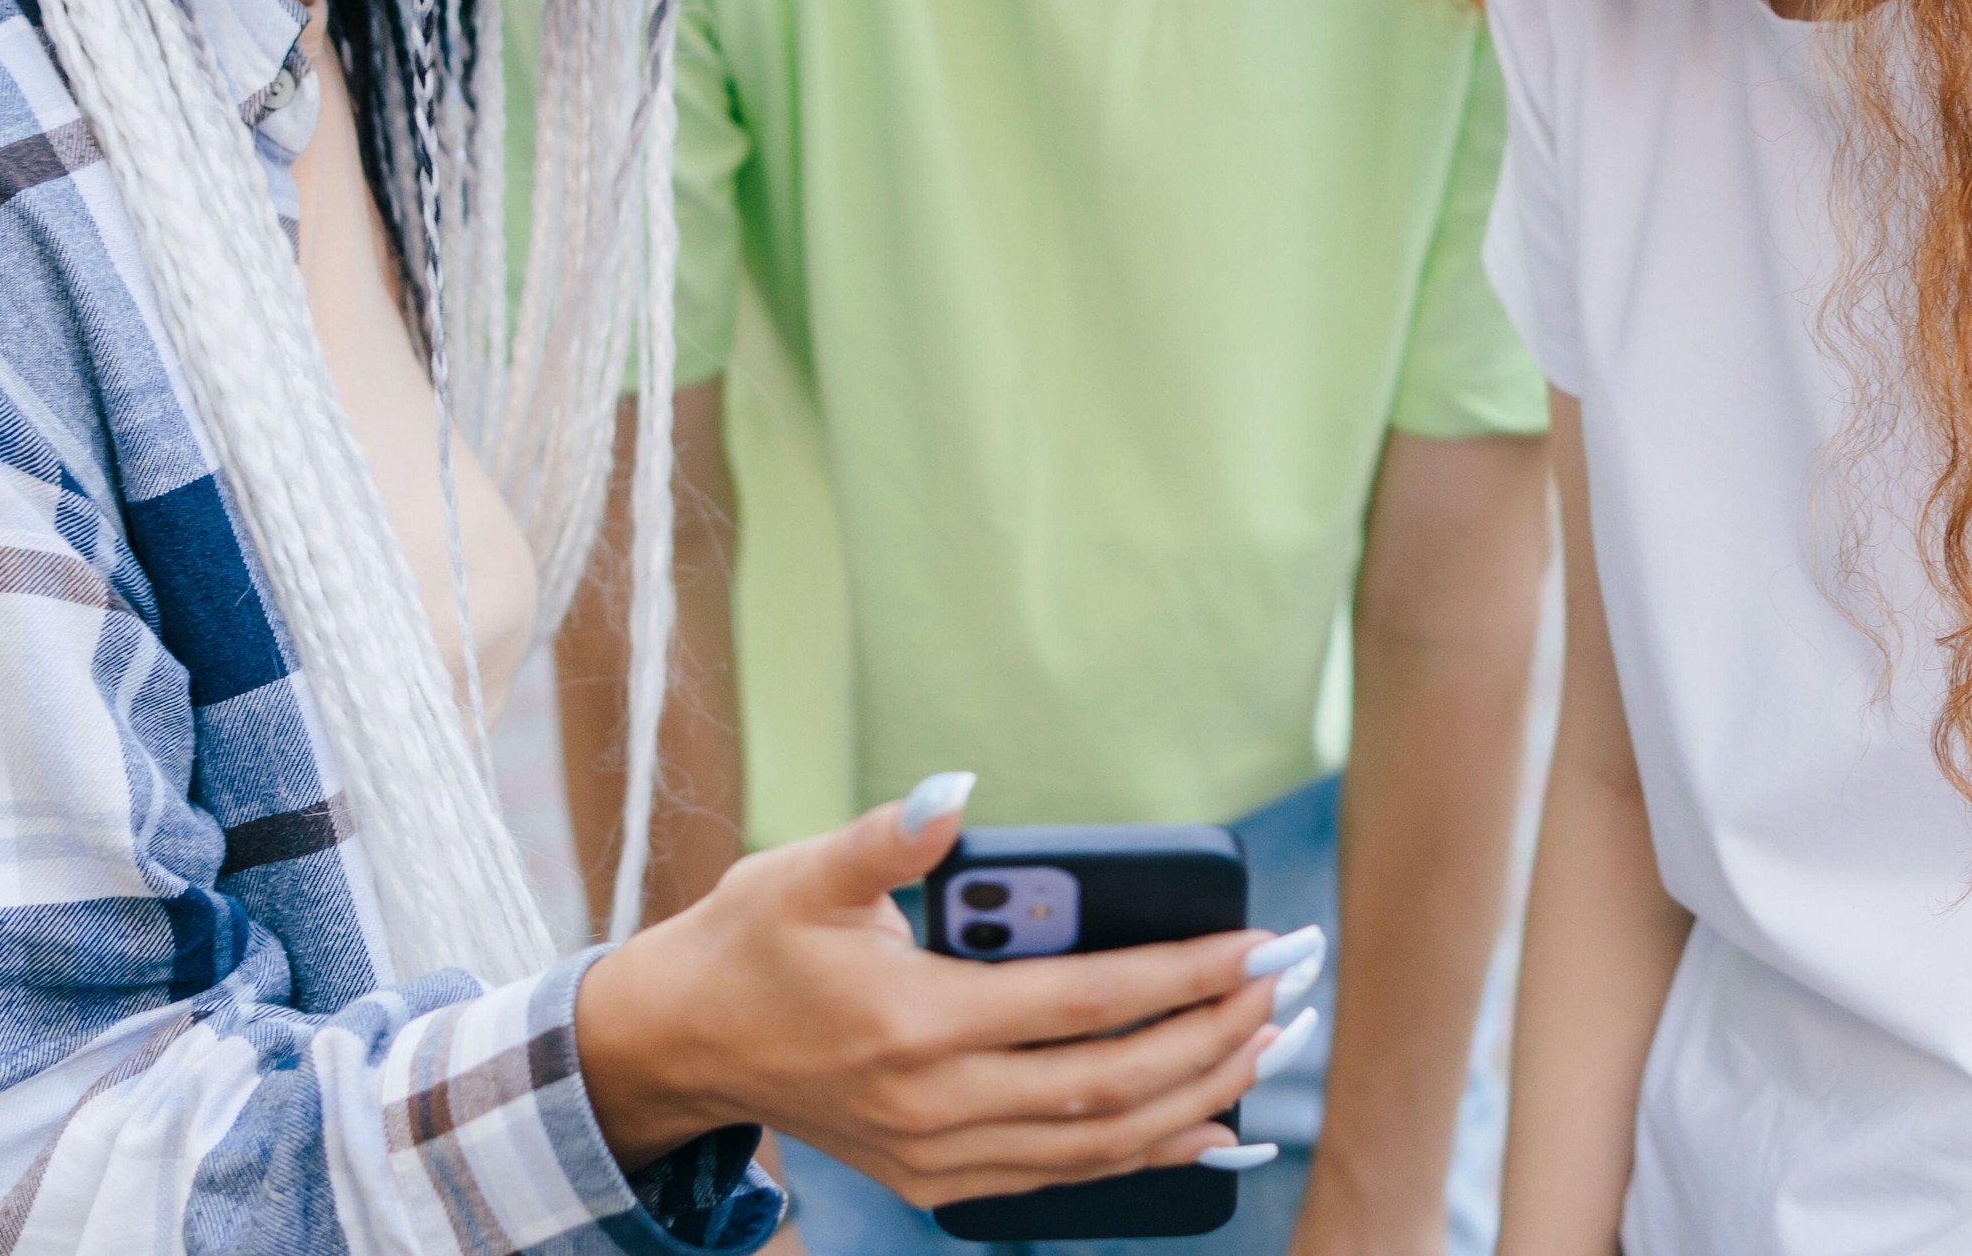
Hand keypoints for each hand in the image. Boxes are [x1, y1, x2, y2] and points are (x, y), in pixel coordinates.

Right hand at [573, 774, 1309, 1210]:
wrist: (684, 1044)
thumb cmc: (751, 942)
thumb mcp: (805, 873)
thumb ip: (887, 835)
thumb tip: (956, 792)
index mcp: (913, 1021)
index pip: (1084, 1003)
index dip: (1181, 974)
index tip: (1256, 945)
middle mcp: (933, 1104)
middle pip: (1111, 1085)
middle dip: (1215, 1038)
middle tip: (1286, 991)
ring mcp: (936, 1155)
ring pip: (1098, 1145)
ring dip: (1197, 1098)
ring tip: (1268, 1046)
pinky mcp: (936, 1180)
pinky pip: (1063, 1180)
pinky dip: (1145, 1157)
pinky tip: (1207, 1127)